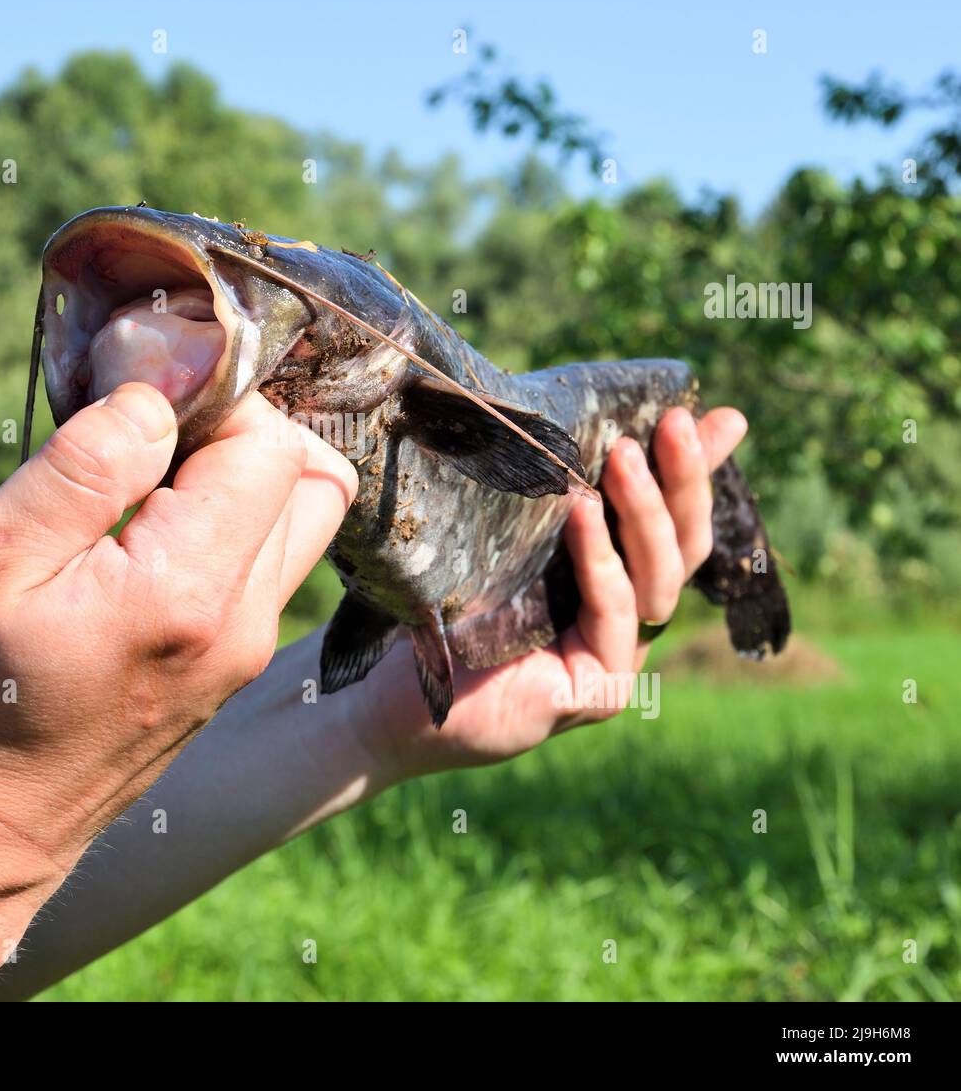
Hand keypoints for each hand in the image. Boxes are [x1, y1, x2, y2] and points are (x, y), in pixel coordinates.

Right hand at [0, 384, 356, 897]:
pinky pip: (262, 564)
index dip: (214, 399)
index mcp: (191, 590)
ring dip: (235, 479)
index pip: (270, 446)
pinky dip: (223, 524)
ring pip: (294, 521)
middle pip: (306, 479)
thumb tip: (160, 394)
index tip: (138, 400)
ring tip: (137, 487)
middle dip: (238, 432)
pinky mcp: (231, 665)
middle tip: (145, 439)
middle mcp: (244, 624)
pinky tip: (140, 535)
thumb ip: (86, 465)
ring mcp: (246, 650)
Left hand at [355, 407, 746, 778]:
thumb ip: (559, 491)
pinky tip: (582, 514)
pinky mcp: (597, 691)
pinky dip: (600, 562)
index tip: (718, 418)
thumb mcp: (511, 533)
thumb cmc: (449, 608)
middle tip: (672, 424)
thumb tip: (583, 418)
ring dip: (644, 512)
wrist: (395, 695)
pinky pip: (613, 614)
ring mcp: (619, 660)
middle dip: (683, 481)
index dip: (696, 472)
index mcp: (619, 585)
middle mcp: (630, 624)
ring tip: (623, 456)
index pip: (676, 525)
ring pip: (658, 580)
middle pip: (682, 549)